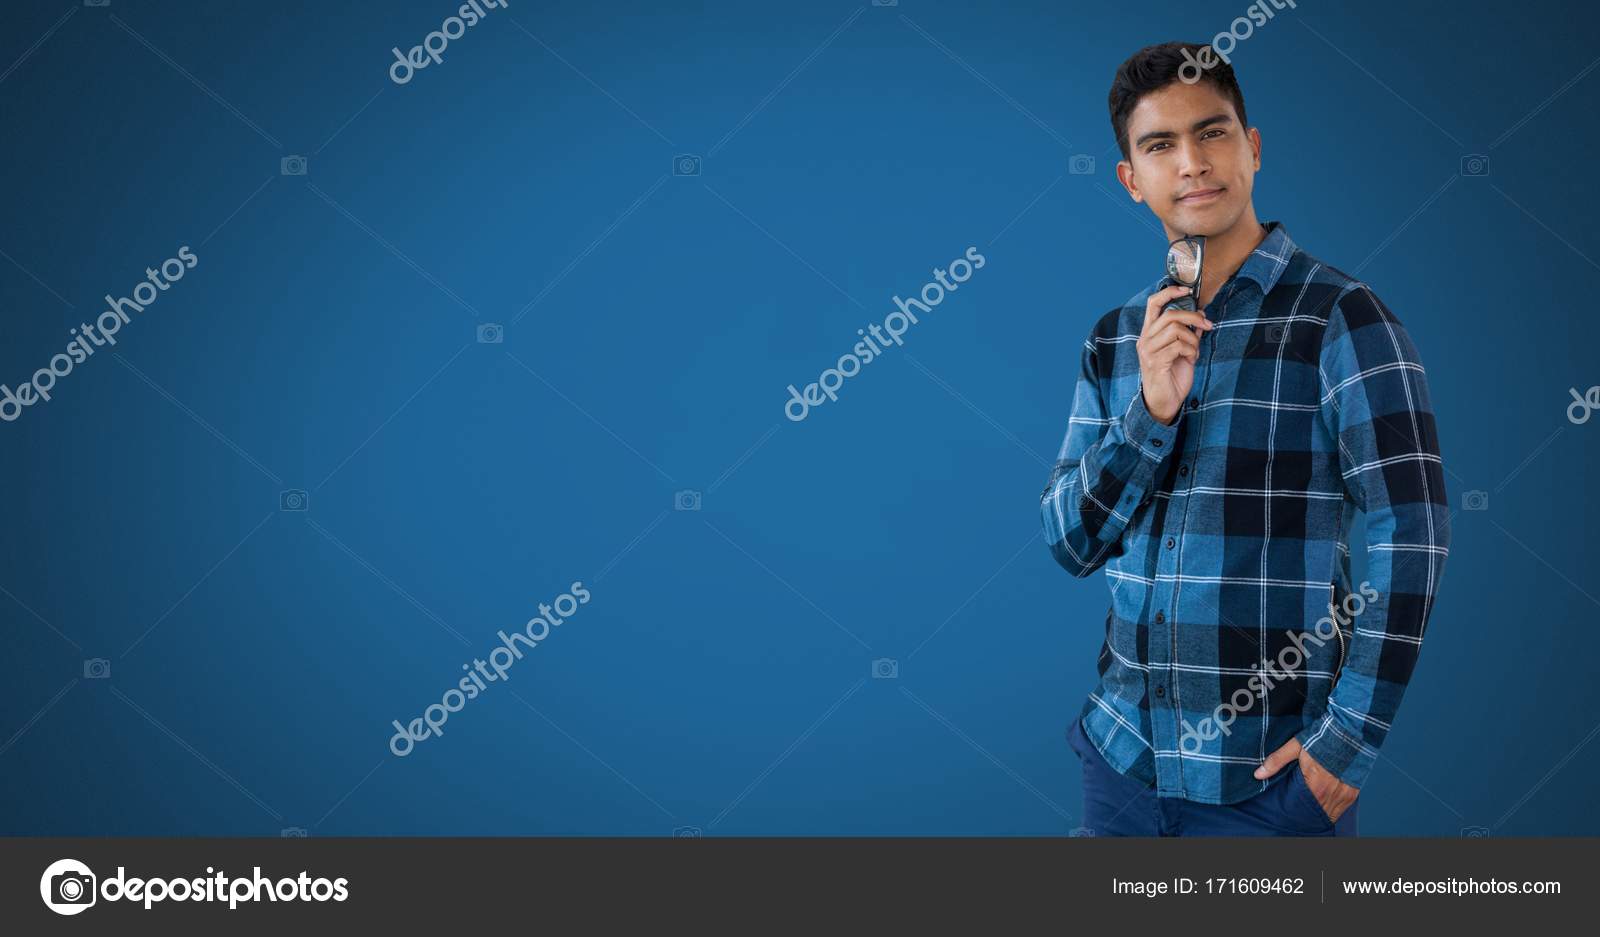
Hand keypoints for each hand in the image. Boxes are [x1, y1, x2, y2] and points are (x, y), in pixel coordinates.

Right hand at [1136, 285, 1213, 424]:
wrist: (1163, 403)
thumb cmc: (1171, 377)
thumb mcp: (1182, 351)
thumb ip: (1186, 333)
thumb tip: (1200, 315)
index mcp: (1149, 333)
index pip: (1153, 304)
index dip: (1170, 292)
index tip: (1187, 290)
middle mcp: (1145, 340)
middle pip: (1170, 315)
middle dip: (1193, 318)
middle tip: (1207, 325)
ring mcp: (1148, 351)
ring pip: (1176, 330)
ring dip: (1193, 339)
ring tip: (1195, 351)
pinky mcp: (1155, 362)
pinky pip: (1179, 346)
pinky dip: (1191, 351)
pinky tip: (1191, 359)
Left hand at [1254, 738, 1359, 822]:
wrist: (1349, 731)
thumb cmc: (1323, 737)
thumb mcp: (1295, 746)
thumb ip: (1277, 761)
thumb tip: (1258, 774)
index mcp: (1315, 784)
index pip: (1302, 806)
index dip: (1295, 810)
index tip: (1289, 811)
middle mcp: (1330, 793)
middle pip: (1316, 811)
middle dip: (1307, 813)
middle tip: (1299, 812)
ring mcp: (1344, 793)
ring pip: (1330, 812)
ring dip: (1321, 812)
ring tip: (1311, 812)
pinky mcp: (1353, 791)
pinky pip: (1343, 807)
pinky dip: (1334, 808)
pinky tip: (1326, 806)